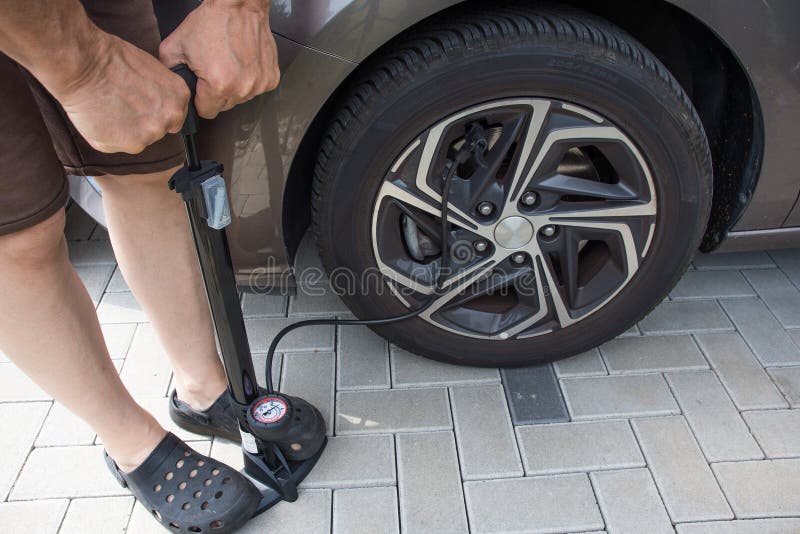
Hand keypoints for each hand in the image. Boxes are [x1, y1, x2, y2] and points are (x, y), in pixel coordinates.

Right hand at [53, 35, 189, 153]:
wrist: (83, 64)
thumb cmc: (111, 59)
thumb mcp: (152, 69)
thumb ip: (161, 93)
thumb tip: (157, 103)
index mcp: (178, 98)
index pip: (174, 117)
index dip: (156, 112)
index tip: (142, 106)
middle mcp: (169, 119)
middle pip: (157, 130)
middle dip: (142, 122)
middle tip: (122, 106)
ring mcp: (150, 134)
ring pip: (138, 140)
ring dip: (124, 130)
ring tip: (108, 108)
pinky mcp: (128, 144)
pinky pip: (118, 145)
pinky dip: (107, 136)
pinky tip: (99, 117)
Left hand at [159, 0, 279, 118]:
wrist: (239, 5)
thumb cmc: (211, 23)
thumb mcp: (174, 46)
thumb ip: (170, 74)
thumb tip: (174, 90)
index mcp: (218, 85)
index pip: (207, 112)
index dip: (200, 100)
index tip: (201, 86)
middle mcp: (242, 89)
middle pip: (225, 106)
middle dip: (217, 93)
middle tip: (214, 69)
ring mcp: (259, 84)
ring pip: (241, 98)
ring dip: (235, 86)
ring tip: (229, 63)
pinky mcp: (271, 78)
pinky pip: (256, 88)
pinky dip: (250, 79)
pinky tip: (243, 62)